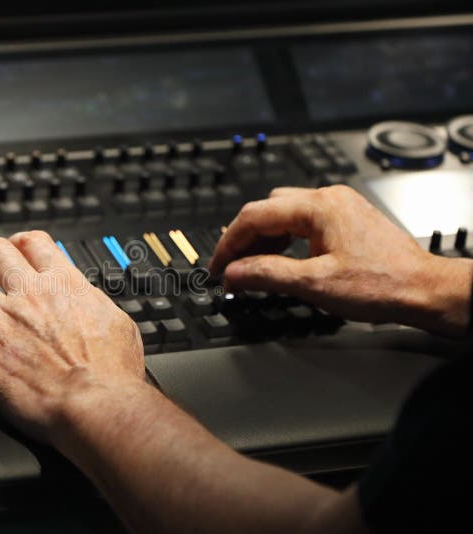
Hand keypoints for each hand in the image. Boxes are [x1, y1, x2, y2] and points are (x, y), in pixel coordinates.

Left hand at [0, 231, 145, 443]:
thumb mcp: (117, 322)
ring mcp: (3, 316)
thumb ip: (92, 304)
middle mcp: (31, 293)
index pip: (32, 242)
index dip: (19, 245)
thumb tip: (86, 299)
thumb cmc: (112, 374)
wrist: (95, 405)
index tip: (16, 256)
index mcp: (65, 283)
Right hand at [209, 185, 472, 336]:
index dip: (228, 243)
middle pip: (266, 210)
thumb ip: (266, 275)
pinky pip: (302, 223)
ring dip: (263, 240)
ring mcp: (338, 208)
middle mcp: (328, 199)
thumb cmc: (383, 285)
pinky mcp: (345, 222)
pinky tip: (280, 262)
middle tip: (231, 268)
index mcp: (319, 206)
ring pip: (283, 215)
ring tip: (252, 269)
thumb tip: (232, 273)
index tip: (217, 266)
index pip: (254, 216)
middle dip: (243, 239)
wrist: (425, 291)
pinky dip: (283, 240)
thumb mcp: (314, 284)